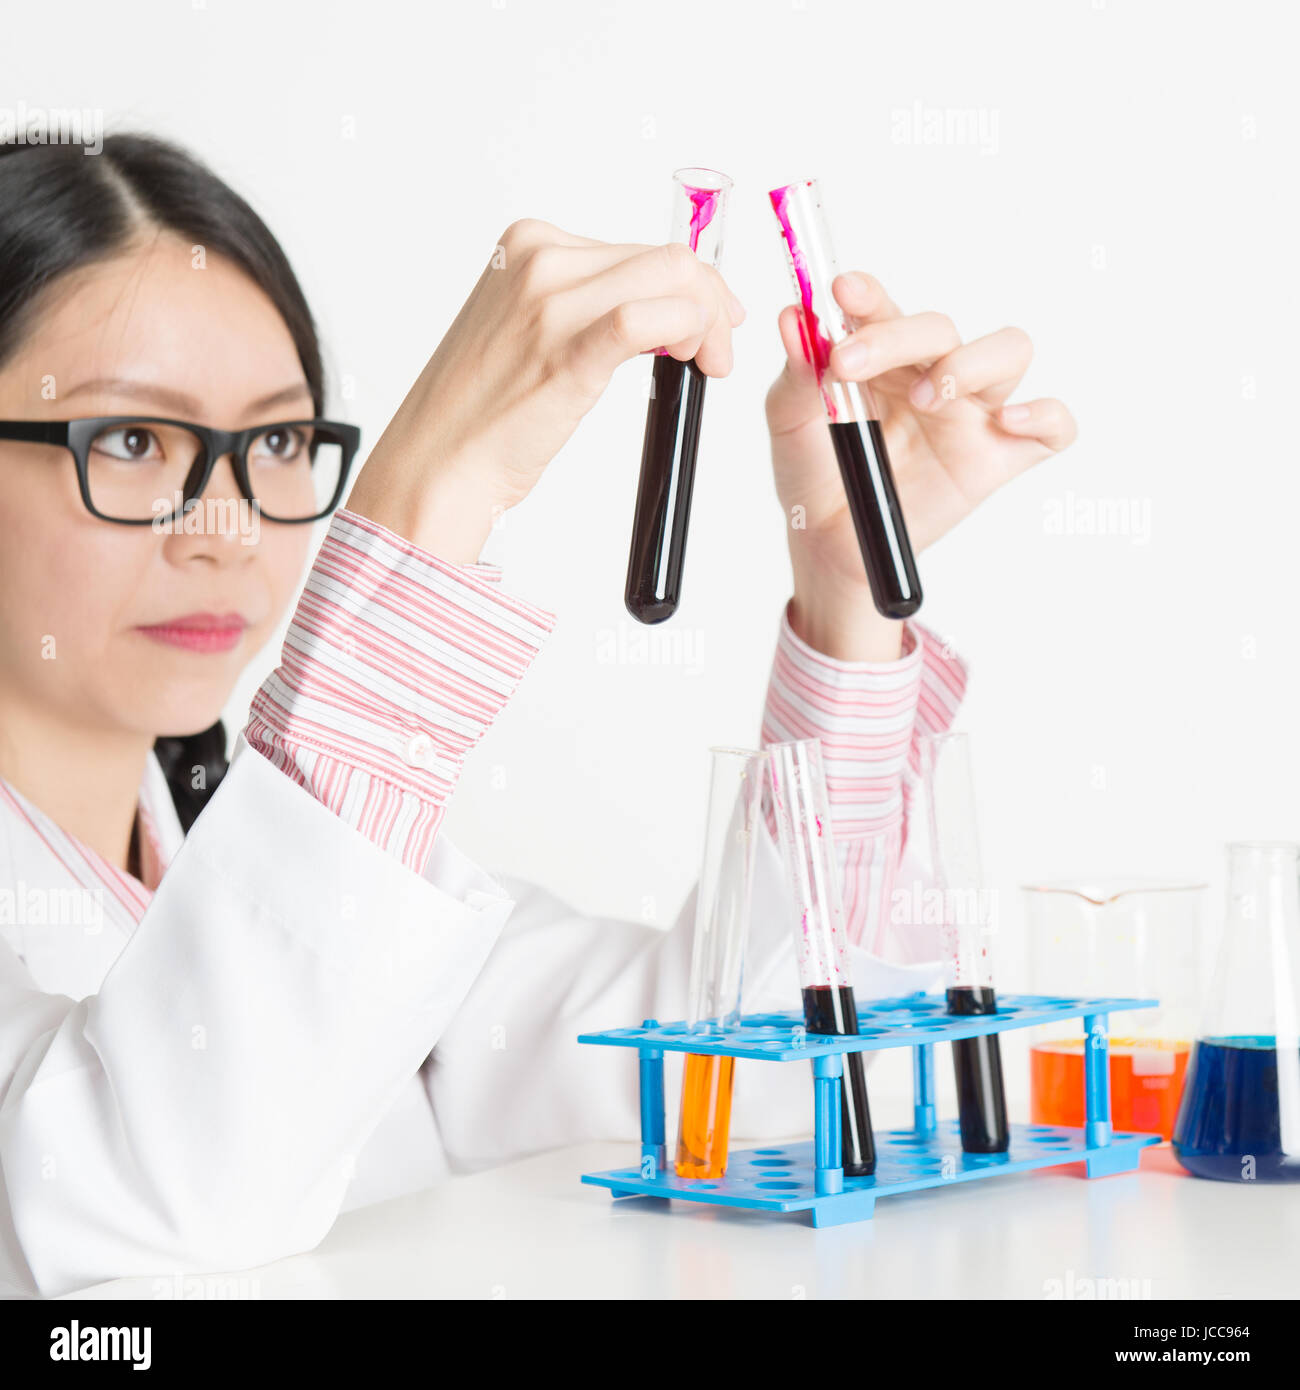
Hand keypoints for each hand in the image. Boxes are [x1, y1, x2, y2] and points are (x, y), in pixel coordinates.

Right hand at [347, 219, 744, 561]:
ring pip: (671, 279)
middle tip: (719, 352)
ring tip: (707, 365)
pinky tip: (692, 362)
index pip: (639, 248)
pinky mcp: (565, 350)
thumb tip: (654, 308)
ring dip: (708, 321)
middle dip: (710, 303)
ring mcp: (550, 302)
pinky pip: (648, 319)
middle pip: (665, 258)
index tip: (709, 321)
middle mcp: (539, 260)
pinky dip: (688, 333)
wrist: (436, 464)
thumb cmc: (480, 414)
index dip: (691, 286)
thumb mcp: (529, 332)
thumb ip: (582, 305)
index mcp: (528, 245)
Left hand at [766, 271, 1075, 658]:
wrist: (829, 545)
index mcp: (882, 357)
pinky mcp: (999, 457)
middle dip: (896, 338)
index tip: (841, 292)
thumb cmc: (816, 475)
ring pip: (1009, 352)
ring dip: (969, 363)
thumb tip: (793, 317)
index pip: (886, 308)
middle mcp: (932, 373)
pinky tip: (1010, 421)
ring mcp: (971, 413)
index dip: (869, 295)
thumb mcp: (790, 423)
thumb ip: (797, 374)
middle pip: (941, 328)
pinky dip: (1045, 415)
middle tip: (848, 365)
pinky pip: (1053, 427)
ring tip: (927, 398)